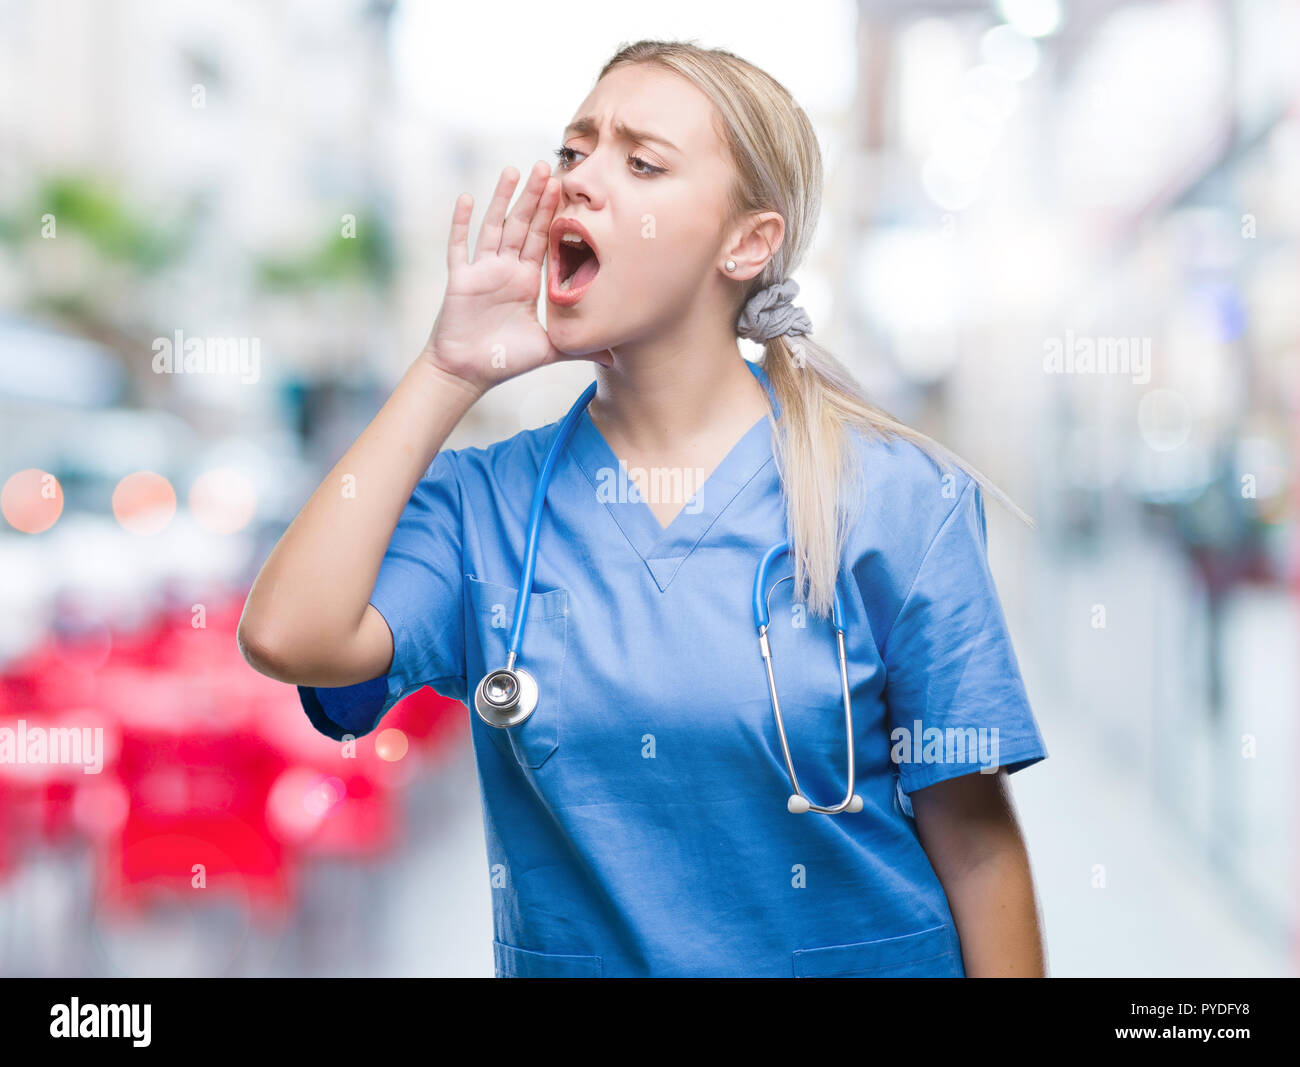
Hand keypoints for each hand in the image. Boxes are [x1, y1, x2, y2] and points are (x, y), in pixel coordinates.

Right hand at [422, 161, 611, 393]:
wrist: (468, 373)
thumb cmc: (505, 360)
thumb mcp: (549, 350)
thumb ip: (579, 348)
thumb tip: (612, 357)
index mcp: (527, 280)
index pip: (543, 239)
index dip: (553, 214)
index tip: (565, 188)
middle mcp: (506, 270)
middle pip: (522, 225)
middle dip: (534, 197)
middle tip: (547, 166)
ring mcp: (482, 271)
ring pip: (494, 227)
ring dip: (502, 199)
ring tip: (514, 170)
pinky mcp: (461, 279)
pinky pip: (460, 247)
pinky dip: (461, 223)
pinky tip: (467, 198)